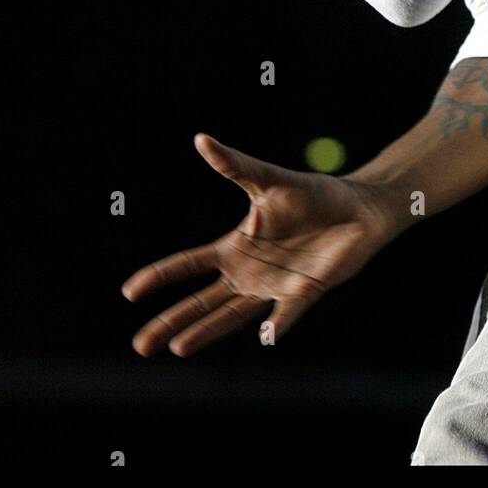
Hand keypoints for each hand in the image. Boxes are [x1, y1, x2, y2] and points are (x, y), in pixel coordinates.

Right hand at [121, 133, 396, 356]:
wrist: (357, 210)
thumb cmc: (312, 194)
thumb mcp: (268, 178)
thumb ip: (234, 164)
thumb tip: (201, 138)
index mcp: (235, 246)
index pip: (189, 264)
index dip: (160, 277)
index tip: (129, 292)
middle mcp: (249, 272)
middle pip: (202, 301)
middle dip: (170, 321)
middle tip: (139, 346)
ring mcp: (274, 286)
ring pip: (231, 316)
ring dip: (206, 331)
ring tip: (177, 349)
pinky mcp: (304, 292)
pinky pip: (287, 312)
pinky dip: (276, 324)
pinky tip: (264, 336)